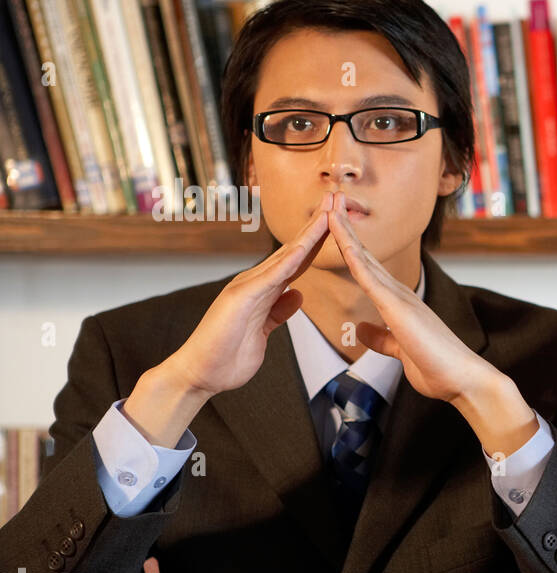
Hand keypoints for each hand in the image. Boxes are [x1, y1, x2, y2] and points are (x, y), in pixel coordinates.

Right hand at [166, 194, 332, 397]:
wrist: (200, 373)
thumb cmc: (227, 354)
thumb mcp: (265, 331)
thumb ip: (280, 311)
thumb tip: (298, 295)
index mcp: (265, 289)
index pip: (299, 260)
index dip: (320, 240)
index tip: (340, 222)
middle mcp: (256, 282)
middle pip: (296, 249)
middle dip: (319, 225)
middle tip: (339, 199)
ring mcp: (248, 287)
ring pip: (286, 255)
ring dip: (310, 233)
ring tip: (329, 211)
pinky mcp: (241, 298)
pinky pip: (270, 277)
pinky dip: (288, 261)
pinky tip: (304, 248)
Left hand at [326, 193, 538, 455]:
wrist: (464, 380)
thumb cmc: (438, 368)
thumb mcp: (399, 351)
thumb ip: (381, 338)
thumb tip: (362, 329)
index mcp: (397, 303)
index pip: (366, 268)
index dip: (348, 245)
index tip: (332, 224)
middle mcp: (399, 293)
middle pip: (363, 254)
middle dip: (344, 226)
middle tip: (329, 197)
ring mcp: (400, 298)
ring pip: (364, 258)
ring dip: (345, 231)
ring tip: (330, 204)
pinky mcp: (400, 309)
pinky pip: (370, 279)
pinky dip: (354, 257)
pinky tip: (341, 241)